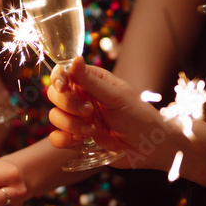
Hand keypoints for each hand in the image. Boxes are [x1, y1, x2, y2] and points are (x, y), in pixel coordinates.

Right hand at [46, 57, 181, 171]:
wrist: (149, 145)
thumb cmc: (138, 115)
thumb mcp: (116, 96)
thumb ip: (91, 81)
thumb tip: (75, 59)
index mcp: (91, 81)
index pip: (64, 73)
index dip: (59, 79)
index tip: (63, 87)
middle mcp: (82, 97)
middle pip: (56, 96)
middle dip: (69, 106)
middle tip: (88, 112)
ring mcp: (78, 118)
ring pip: (55, 117)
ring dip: (70, 125)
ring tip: (91, 130)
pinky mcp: (77, 137)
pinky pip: (57, 137)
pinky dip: (64, 140)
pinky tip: (80, 141)